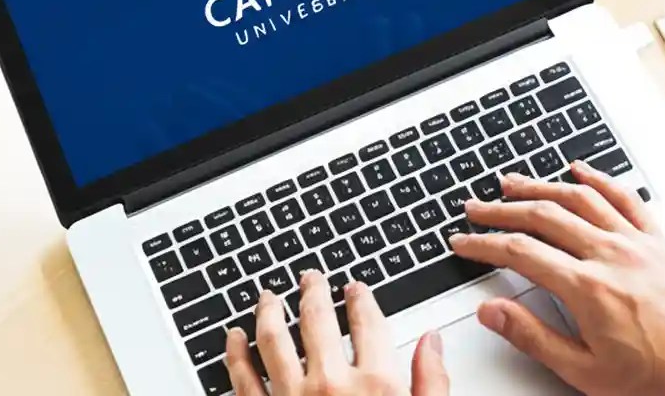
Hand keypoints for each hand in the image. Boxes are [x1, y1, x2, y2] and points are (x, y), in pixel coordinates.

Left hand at [225, 270, 449, 395]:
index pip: (368, 323)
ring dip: (269, 311)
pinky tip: (232, 339)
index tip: (355, 289)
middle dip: (313, 292)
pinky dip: (234, 354)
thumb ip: (432, 384)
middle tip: (310, 278)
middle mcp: (330, 386)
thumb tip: (432, 343)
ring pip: (272, 339)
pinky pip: (241, 379)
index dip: (361, 299)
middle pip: (317, 320)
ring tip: (268, 296)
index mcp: (376, 385)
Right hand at [449, 161, 664, 395]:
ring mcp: (637, 244)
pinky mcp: (660, 243)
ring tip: (512, 182)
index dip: (483, 244)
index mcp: (587, 288)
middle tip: (476, 209)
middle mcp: (610, 256)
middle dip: (502, 210)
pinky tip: (580, 171)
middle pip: (543, 216)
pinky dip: (599, 179)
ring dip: (541, 186)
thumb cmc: (658, 378)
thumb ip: (532, 336)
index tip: (463, 243)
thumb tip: (491, 311)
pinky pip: (625, 199)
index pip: (519, 252)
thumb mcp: (584, 371)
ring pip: (580, 198)